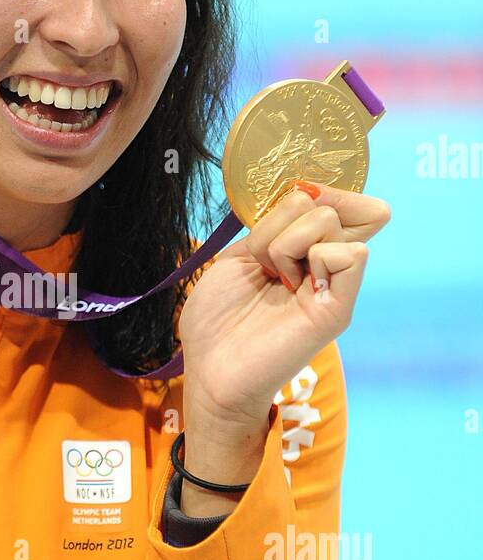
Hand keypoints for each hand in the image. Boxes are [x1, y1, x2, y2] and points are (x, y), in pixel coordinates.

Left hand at [177, 180, 391, 432]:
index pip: (334, 203)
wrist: (210, 369)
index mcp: (301, 253)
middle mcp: (322, 267)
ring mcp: (333, 286)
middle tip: (265, 264)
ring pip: (329, 221)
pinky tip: (289, 287)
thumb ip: (274, 225)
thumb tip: (311, 194)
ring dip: (286, 241)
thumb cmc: (217, 320)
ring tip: (273, 279)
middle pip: (325, 204)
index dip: (315, 189)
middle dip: (282, 221)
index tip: (288, 202)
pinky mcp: (337, 307)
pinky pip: (350, 254)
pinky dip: (312, 258)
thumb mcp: (240, 256)